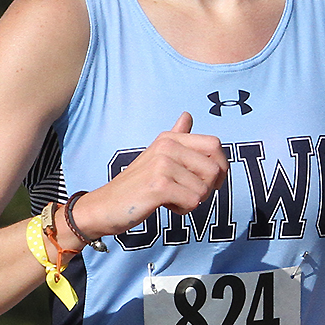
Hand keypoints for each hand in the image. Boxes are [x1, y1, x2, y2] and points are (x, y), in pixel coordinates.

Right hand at [69, 112, 226, 246]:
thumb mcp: (157, 155)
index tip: (209, 181)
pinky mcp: (159, 186)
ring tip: (171, 198)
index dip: (220, 166)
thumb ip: (176, 136)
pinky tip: (166, 205)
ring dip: (192, 200)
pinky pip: (192, 201)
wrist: (105, 205)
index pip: (215, 145)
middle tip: (188, 193)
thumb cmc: (136, 184)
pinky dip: (183, 209)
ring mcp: (162, 165)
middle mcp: (167, 147)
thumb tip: (187, 115)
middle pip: (214, 168)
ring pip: (204, 189)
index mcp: (170, 138)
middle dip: (208, 187)